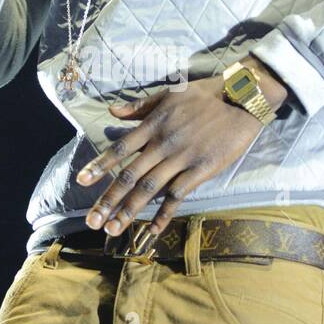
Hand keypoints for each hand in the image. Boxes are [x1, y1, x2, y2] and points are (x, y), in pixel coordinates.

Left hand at [75, 74, 272, 239]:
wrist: (242, 99)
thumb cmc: (205, 94)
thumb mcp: (168, 94)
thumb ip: (139, 106)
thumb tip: (111, 111)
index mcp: (153, 125)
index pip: (119, 149)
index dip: (99, 166)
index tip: (81, 182)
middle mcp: (162, 144)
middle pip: (129, 175)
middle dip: (108, 200)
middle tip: (91, 221)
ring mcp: (182, 158)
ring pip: (149, 188)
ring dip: (129, 210)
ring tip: (113, 229)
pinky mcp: (201, 170)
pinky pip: (178, 195)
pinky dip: (164, 214)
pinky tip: (152, 230)